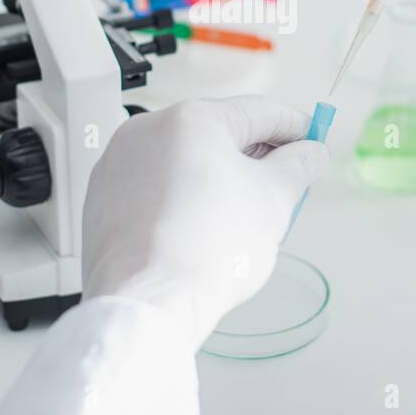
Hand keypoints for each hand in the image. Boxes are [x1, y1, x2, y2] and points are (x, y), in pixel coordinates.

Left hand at [82, 96, 329, 350]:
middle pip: (218, 134)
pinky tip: (200, 229)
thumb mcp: (275, 200)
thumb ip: (299, 165)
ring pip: (183, 161)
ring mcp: (119, 164)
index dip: (295, 128)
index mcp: (191, 119)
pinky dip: (182, 198)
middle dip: (256, 158)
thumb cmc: (205, 251)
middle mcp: (147, 131)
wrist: (147, 303)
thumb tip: (309, 154)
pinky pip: (155, 186)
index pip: (259, 112)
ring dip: (218, 178)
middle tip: (285, 184)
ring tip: (242, 216)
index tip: (312, 142)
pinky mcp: (103, 198)